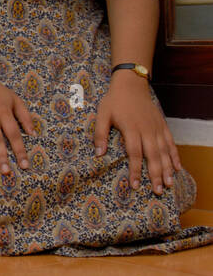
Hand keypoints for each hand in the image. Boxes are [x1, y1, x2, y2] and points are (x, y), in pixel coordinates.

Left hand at [94, 74, 180, 192]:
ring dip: (167, 169)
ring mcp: (156, 128)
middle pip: (152, 156)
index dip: (135, 170)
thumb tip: (98, 154)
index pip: (134, 154)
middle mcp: (146, 130)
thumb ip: (100, 134)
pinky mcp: (162, 125)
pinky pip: (170, 143)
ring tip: (168, 184)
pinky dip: (175, 156)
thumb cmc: (114, 100)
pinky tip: (177, 168)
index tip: (135, 185)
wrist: (132, 83)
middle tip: (157, 191)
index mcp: (131, 129)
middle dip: (155, 175)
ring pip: (164, 151)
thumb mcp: (102, 114)